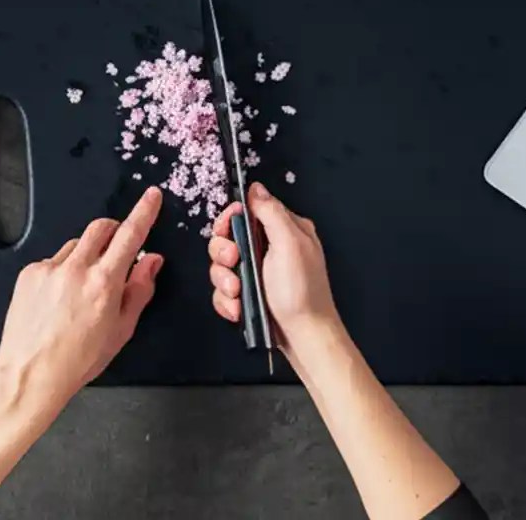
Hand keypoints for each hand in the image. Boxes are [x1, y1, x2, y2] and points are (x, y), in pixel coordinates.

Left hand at [0, 187, 163, 400]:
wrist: (31, 373)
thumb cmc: (78, 359)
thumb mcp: (121, 330)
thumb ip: (140, 290)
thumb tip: (151, 262)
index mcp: (104, 283)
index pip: (130, 235)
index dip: (144, 212)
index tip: (151, 197)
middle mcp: (76, 269)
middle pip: (100, 228)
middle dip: (113, 230)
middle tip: (117, 249)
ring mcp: (50, 269)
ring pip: (76, 244)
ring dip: (87, 254)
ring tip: (83, 288)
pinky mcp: (30, 273)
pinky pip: (53, 260)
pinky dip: (62, 270)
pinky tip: (60, 297)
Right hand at [208, 182, 340, 361]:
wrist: (303, 336)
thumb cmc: (302, 292)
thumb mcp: (290, 244)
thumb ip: (271, 213)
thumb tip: (256, 188)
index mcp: (283, 230)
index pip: (245, 212)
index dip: (230, 220)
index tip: (230, 231)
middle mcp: (268, 248)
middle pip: (227, 238)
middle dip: (223, 253)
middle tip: (235, 263)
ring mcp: (257, 273)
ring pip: (221, 266)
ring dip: (223, 280)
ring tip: (238, 293)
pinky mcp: (248, 294)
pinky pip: (223, 290)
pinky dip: (227, 301)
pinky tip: (238, 309)